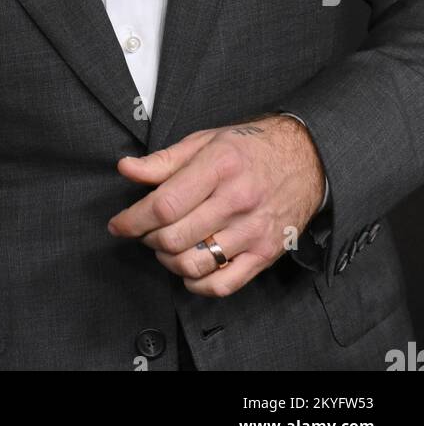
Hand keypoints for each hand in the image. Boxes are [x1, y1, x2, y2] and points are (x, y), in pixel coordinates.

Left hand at [106, 114, 325, 295]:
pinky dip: (197, 284)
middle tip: (144, 231)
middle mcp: (237, 200)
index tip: (118, 225)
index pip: (165, 204)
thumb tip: (126, 169)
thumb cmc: (251, 148)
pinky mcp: (266, 253)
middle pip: (175, 238)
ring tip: (166, 247)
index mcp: (219, 166)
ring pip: (195, 264)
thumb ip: (164, 160)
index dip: (133, 220)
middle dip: (147, 239)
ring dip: (168, 261)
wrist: (307, 158)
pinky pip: (223, 285)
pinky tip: (190, 270)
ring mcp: (254, 230)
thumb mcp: (206, 141)